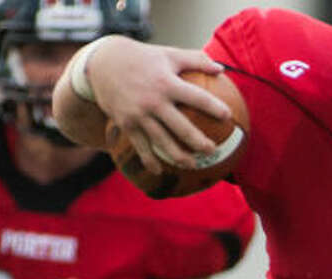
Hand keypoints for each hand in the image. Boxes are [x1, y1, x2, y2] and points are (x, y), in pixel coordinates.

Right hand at [88, 41, 227, 171]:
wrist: (103, 64)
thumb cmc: (143, 59)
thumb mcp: (168, 54)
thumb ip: (195, 59)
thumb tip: (221, 69)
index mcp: (167, 82)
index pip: (196, 97)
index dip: (213, 107)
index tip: (227, 117)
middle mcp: (154, 101)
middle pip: (182, 128)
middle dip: (199, 142)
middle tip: (212, 150)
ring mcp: (140, 115)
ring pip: (163, 143)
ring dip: (180, 157)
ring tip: (193, 165)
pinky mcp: (127, 125)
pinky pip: (142, 148)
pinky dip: (151, 161)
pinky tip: (160, 171)